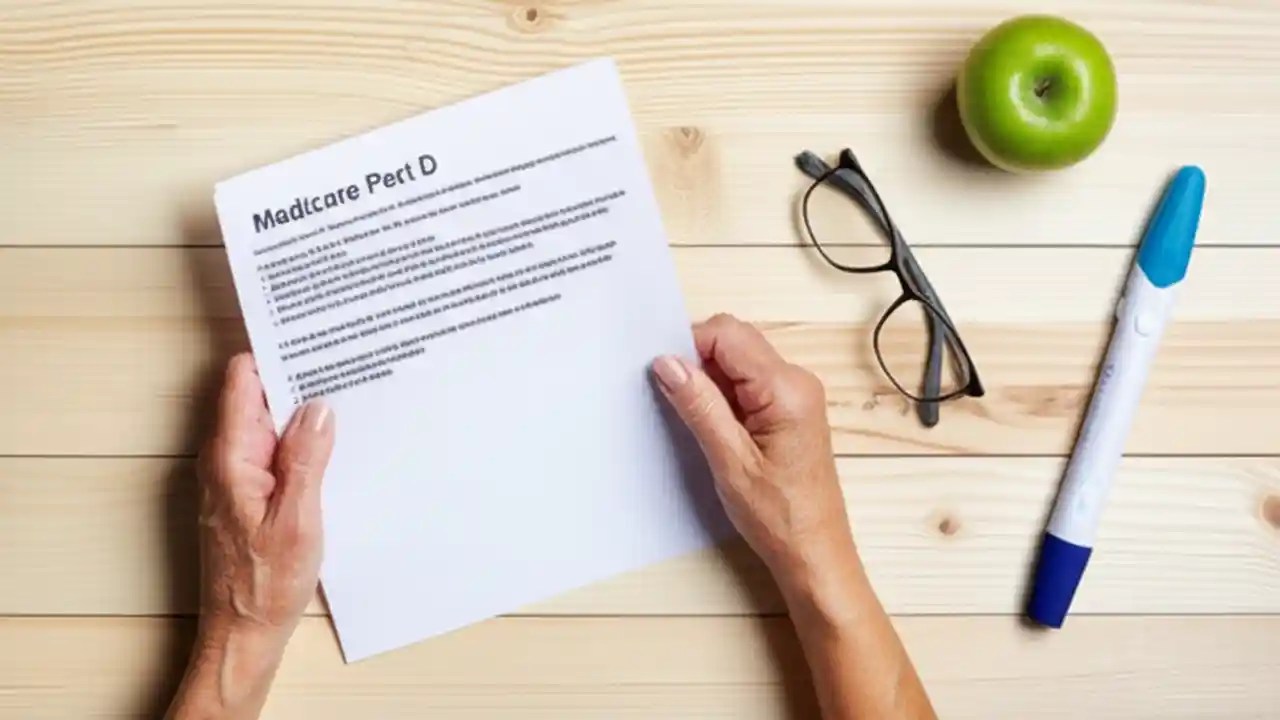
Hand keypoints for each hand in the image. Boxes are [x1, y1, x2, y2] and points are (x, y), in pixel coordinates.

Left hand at [167, 353, 334, 719]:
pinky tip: (331, 447)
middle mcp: (225, 460)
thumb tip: (318, 407)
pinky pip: (272, 451)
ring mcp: (234, 476)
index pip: (242, 380)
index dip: (276, 355)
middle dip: (297, 380)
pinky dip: (299, 442)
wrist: (243, 634)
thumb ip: (305, 459)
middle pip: (256, 396)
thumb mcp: (297, 519)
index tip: (314, 344)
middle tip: (345, 368)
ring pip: (267, 423)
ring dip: (301, 413)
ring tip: (347, 403)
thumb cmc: (265, 586)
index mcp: (230, 457)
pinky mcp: (247, 493)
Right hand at [651, 314, 858, 605]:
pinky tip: (712, 425)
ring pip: (739, 361)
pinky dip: (723, 395)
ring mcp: (796, 394)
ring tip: (693, 419)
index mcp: (787, 388)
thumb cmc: (778, 516)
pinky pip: (749, 383)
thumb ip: (699, 405)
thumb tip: (665, 362)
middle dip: (697, 360)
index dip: (689, 345)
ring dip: (709, 380)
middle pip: (734, 341)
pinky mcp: (790, 409)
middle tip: (673, 399)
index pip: (728, 334)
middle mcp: (797, 381)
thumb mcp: (730, 461)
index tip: (662, 376)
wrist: (815, 553)